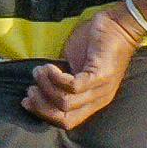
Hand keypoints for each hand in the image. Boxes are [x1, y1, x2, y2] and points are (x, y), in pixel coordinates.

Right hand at [25, 1, 141, 129]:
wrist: (119, 25)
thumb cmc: (95, 44)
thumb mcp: (76, 67)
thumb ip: (63, 80)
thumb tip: (40, 85)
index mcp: (93, 101)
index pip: (66, 122)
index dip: (43, 114)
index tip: (26, 100)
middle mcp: (99, 100)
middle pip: (64, 118)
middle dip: (41, 105)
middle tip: (31, 87)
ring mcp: (101, 89)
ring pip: (65, 102)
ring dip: (46, 87)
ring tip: (40, 71)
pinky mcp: (101, 75)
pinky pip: (73, 86)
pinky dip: (56, 78)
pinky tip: (51, 67)